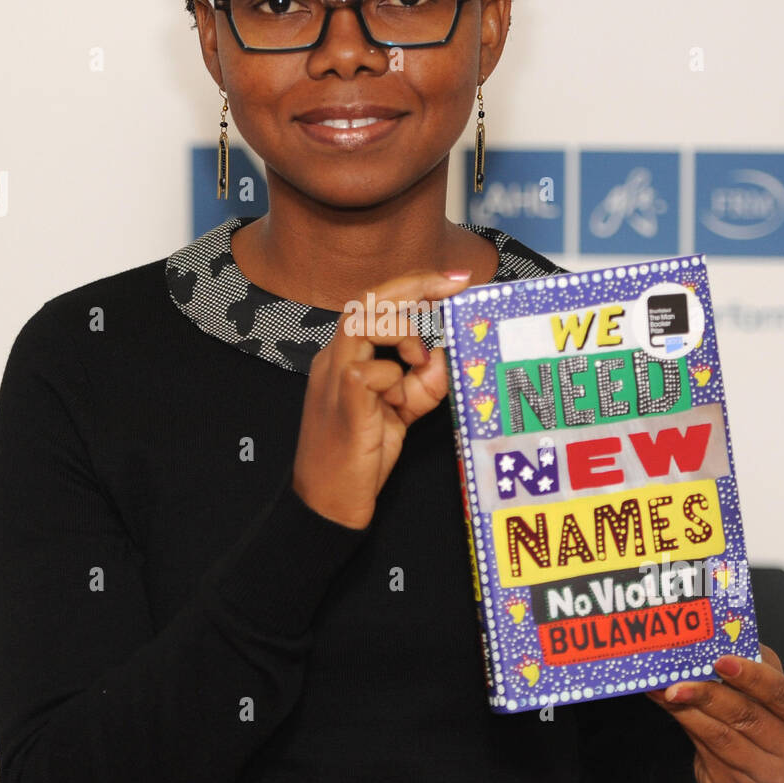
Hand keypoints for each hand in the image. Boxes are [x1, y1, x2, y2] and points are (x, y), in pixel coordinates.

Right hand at [292, 269, 470, 529]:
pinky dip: (395, 379)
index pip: (376, 303)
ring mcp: (333, 376)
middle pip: (367, 299)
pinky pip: (369, 371)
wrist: (328, 503)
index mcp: (347, 356)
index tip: (455, 279)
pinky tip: (396, 405)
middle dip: (415, 285)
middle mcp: (335, 358)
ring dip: (403, 332)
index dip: (416, 284)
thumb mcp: (403, 411)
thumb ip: (423, 381)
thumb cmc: (360, 456)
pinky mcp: (342, 400)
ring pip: (361, 321)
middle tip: (453, 286)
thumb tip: (443, 353)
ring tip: (420, 362)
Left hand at [645, 643, 783, 782]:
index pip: (783, 695)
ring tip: (666, 690)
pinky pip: (707, 751)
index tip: (720, 661)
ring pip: (723, 736)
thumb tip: (716, 642)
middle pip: (749, 717)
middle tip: (678, 679)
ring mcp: (771, 777)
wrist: (746, 751)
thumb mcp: (765, 678)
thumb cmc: (763, 707)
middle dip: (709, 694)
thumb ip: (751, 660)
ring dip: (688, 709)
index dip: (752, 677)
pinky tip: (668, 706)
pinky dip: (684, 723)